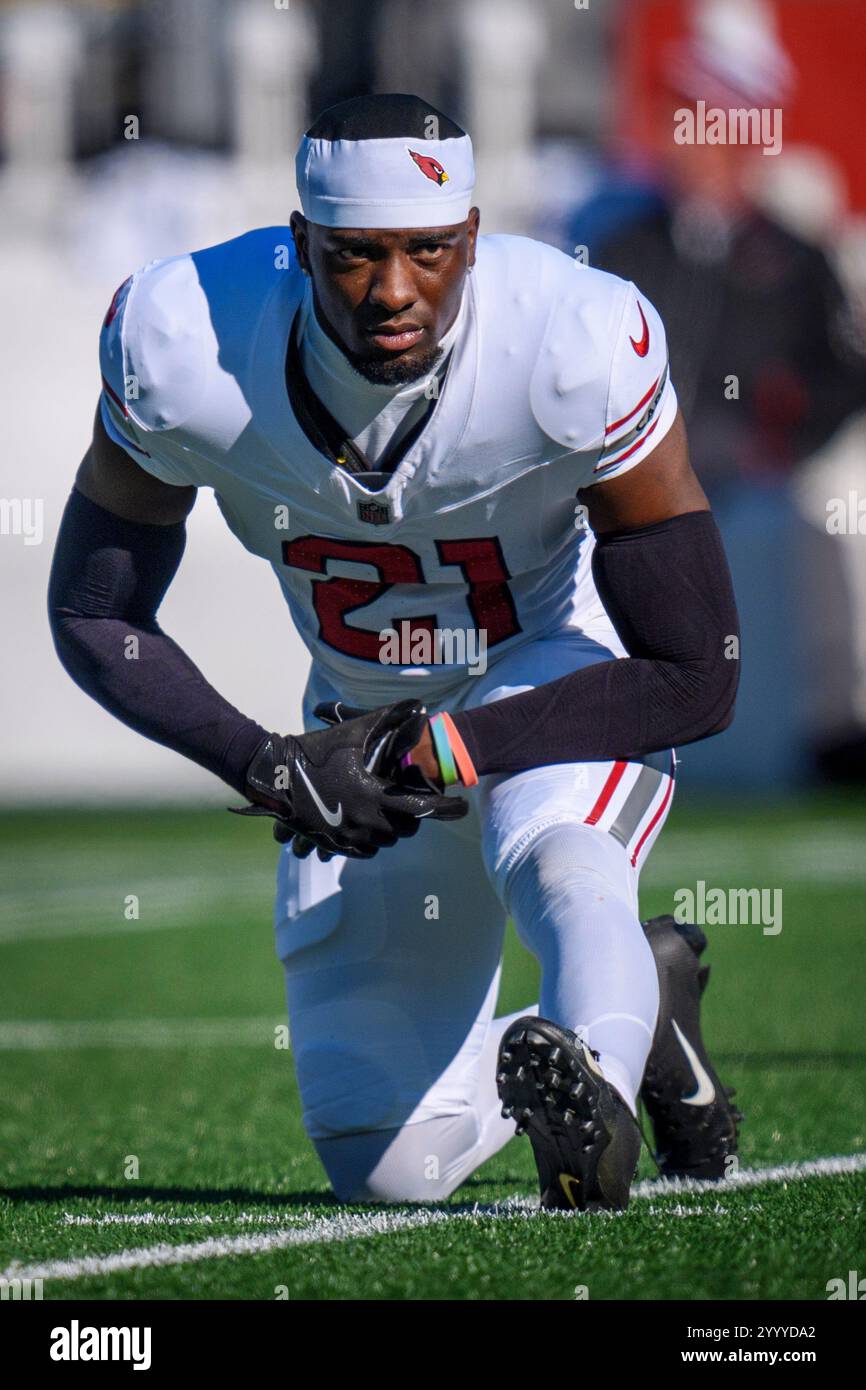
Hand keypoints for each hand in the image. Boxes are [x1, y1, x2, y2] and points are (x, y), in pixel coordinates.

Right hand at [230, 700, 465, 859]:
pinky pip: (365, 850)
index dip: (446, 809)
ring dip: (393, 828)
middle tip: (414, 801)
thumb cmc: (314, 750)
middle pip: (406, 829)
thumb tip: (419, 705)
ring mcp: (347, 838)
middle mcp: (363, 822)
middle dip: (413, 816)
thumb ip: (388, 718)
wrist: (273, 775)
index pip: (422, 809)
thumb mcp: (352, 733)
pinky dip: (373, 838)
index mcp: (373, 796)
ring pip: (386, 842)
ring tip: (391, 808)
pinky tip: (370, 820)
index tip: (462, 807)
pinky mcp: (333, 845)